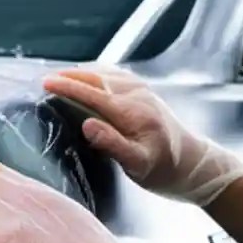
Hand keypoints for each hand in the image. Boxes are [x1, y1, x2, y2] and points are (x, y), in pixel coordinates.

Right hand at [42, 63, 242, 206]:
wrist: (197, 166)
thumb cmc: (165, 170)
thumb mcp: (138, 164)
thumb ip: (112, 144)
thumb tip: (86, 124)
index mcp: (132, 112)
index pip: (92, 94)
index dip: (67, 87)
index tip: (46, 83)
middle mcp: (137, 96)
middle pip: (97, 78)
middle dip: (70, 76)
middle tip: (46, 79)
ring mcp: (144, 93)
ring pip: (107, 74)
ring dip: (83, 72)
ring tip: (63, 75)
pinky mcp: (147, 95)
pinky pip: (118, 76)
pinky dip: (99, 73)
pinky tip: (93, 76)